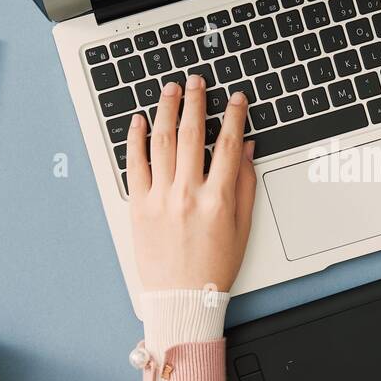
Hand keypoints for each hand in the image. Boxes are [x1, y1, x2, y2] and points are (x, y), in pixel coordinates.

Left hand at [125, 74, 255, 290]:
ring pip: (161, 142)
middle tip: (196, 82)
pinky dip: (135, 139)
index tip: (236, 98)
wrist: (181, 298)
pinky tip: (139, 121)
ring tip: (169, 90)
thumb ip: (245, 184)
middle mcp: (187, 195)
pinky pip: (135, 165)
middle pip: (190, 135)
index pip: (226, 145)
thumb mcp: (242, 227)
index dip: (233, 116)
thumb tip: (246, 148)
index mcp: (218, 199)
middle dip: (195, 102)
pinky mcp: (138, 206)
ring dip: (166, 110)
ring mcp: (160, 199)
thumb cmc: (214, 268)